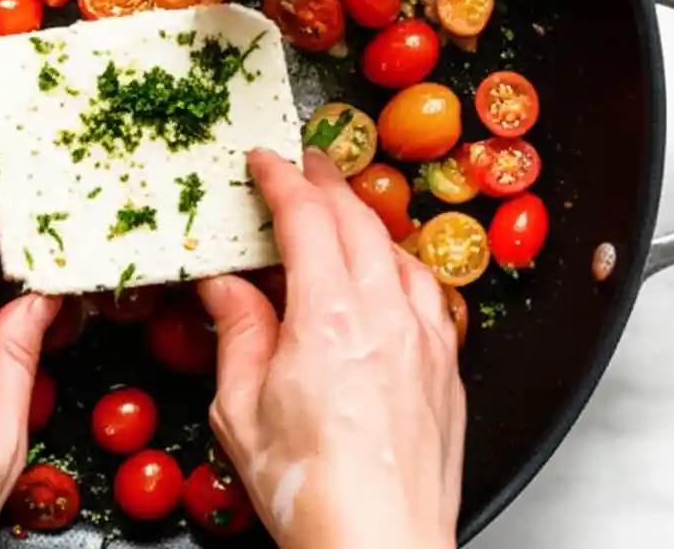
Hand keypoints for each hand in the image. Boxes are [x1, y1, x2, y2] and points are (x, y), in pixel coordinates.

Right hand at [198, 148, 464, 548]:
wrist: (379, 546)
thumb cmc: (312, 490)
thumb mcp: (240, 410)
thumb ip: (237, 333)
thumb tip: (226, 288)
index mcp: (329, 317)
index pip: (306, 218)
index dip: (281, 180)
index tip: (263, 163)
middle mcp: (387, 316)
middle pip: (358, 221)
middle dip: (326, 183)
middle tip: (302, 166)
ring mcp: (426, 340)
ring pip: (399, 251)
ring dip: (366, 221)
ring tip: (342, 215)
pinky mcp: (446, 369)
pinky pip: (428, 292)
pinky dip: (400, 266)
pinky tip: (388, 277)